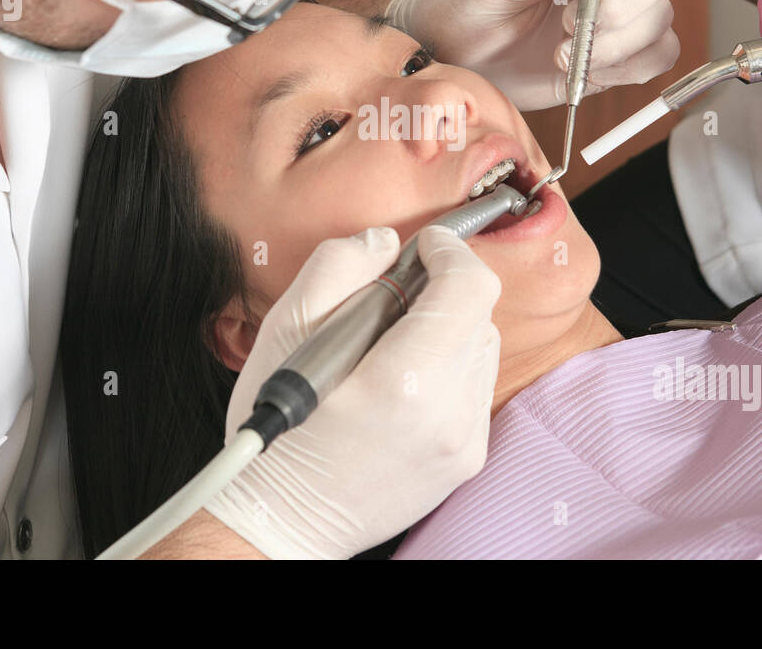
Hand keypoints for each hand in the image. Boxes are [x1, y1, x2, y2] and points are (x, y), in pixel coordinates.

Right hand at [204, 225, 501, 558]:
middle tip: (394, 296)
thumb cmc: (279, 429)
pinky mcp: (467, 459)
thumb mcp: (284, 330)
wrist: (284, 519)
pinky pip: (475, 388)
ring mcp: (463, 440)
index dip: (450, 251)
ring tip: (392, 345)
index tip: (424, 246)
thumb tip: (386, 242)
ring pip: (482, 349)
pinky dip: (448, 369)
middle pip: (480, 314)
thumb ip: (338, 267)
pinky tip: (402, 382)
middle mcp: (448, 412)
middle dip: (443, 290)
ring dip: (448, 329)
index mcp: (404, 378)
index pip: (470, 286)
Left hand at [386, 0, 679, 111]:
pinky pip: (657, 55)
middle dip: (622, 5)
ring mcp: (616, 12)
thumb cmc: (466, 6)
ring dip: (618, 44)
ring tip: (563, 55)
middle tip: (567, 27)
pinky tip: (586, 71)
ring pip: (659, 17)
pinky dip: (629, 68)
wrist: (458, 60)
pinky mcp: (617, 53)